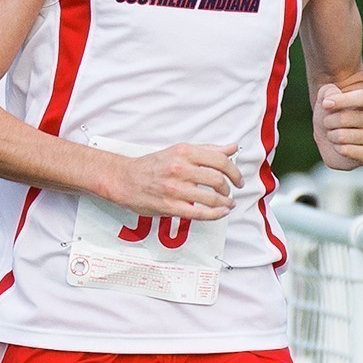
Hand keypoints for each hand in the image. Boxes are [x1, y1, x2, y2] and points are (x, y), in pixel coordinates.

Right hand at [109, 143, 243, 220]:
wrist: (125, 179)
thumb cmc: (153, 165)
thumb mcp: (179, 151)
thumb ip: (207, 150)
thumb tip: (232, 147)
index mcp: (184, 152)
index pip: (220, 159)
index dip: (235, 171)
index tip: (238, 179)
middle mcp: (180, 168)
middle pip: (218, 179)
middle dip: (229, 188)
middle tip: (231, 192)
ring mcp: (174, 188)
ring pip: (211, 198)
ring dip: (225, 203)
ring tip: (227, 204)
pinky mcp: (170, 206)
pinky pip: (199, 213)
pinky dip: (215, 215)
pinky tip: (221, 213)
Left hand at [313, 83, 362, 169]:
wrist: (330, 133)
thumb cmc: (330, 111)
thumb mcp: (325, 96)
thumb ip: (327, 92)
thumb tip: (329, 101)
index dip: (342, 100)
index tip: (325, 104)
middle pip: (345, 118)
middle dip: (328, 121)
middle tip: (328, 122)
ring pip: (343, 136)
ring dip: (332, 135)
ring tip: (334, 134)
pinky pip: (350, 152)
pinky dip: (339, 149)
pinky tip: (339, 146)